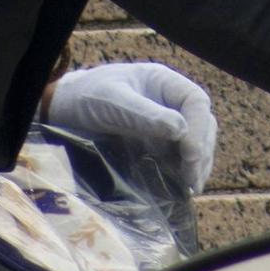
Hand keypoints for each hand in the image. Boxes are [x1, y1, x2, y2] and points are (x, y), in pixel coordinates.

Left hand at [47, 60, 216, 193]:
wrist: (67, 110)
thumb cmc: (89, 97)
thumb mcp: (114, 102)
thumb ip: (145, 115)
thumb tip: (181, 131)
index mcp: (164, 83)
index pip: (196, 102)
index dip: (199, 129)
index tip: (191, 154)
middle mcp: (171, 102)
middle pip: (202, 124)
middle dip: (201, 152)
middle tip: (193, 181)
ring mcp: (166, 123)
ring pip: (195, 141)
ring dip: (198, 164)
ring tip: (192, 188)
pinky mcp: (157, 143)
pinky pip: (179, 156)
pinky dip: (184, 171)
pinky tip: (182, 187)